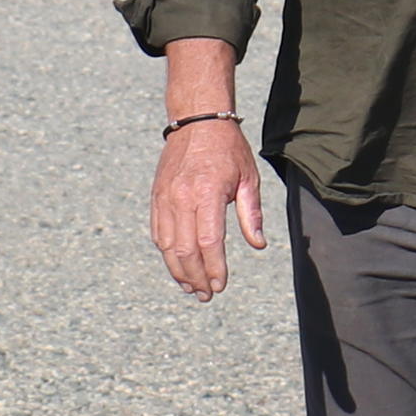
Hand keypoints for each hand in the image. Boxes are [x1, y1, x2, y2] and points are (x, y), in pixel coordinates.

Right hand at [153, 118, 265, 300]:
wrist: (196, 120)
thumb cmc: (228, 149)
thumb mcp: (249, 178)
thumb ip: (252, 215)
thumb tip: (258, 245)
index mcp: (207, 192)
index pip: (209, 242)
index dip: (214, 269)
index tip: (221, 286)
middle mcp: (182, 197)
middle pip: (185, 250)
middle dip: (196, 278)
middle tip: (206, 295)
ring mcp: (165, 197)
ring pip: (167, 246)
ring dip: (178, 271)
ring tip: (191, 288)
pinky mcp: (156, 197)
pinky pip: (157, 232)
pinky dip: (166, 253)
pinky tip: (177, 266)